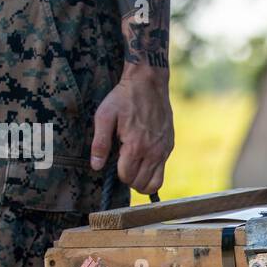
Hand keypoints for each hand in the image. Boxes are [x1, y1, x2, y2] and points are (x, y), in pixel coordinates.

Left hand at [89, 66, 173, 196]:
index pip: (127, 176)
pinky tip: (143, 158)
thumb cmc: (123, 98)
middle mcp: (153, 151)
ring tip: (133, 168)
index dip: (117, 173)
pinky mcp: (169, 146)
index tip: (114, 160)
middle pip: (140, 183)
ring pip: (154, 183)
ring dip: (141, 181)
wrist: (149, 82)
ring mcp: (164, 150)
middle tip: (122, 164)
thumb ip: (100, 144)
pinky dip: (152, 171)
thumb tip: (96, 166)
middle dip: (128, 179)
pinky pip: (162, 170)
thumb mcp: (104, 116)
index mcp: (135, 145)